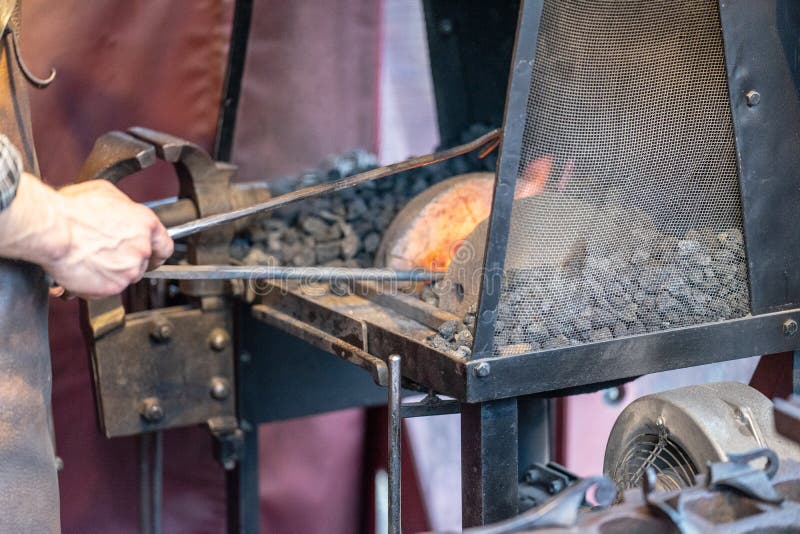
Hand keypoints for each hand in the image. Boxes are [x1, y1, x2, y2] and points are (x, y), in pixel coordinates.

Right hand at [0, 174, 172, 298]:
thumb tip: (123, 214)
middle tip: (105, 255)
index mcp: (145, 224)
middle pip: (142, 263)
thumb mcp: (106, 193)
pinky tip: (80, 270)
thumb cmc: (72, 210)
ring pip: (123, 278)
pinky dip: (92, 285)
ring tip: (88, 259)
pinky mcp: (112, 288)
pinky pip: (104, 290)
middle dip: (125, 262)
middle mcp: (142, 249)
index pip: (165, 246)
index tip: (152, 256)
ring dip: (108, 273)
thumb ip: (124, 208)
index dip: (156, 253)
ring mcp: (128, 270)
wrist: (52, 230)